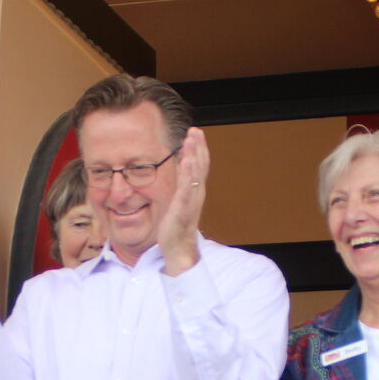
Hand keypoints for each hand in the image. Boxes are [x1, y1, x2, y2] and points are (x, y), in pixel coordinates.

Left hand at [157, 128, 209, 275]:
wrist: (179, 248)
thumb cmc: (177, 226)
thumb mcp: (179, 200)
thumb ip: (182, 184)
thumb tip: (182, 166)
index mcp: (195, 191)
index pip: (200, 166)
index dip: (199, 148)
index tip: (195, 132)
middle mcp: (196, 194)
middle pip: (201, 166)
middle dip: (199, 147)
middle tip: (196, 130)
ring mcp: (191, 200)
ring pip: (196, 173)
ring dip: (194, 154)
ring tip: (192, 139)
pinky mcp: (183, 208)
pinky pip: (187, 187)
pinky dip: (189, 172)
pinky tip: (187, 160)